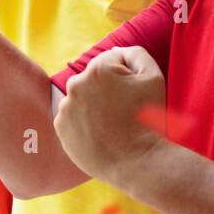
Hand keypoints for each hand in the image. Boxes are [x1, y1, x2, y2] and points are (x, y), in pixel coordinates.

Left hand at [54, 46, 167, 184]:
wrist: (138, 162)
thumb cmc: (149, 119)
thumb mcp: (153, 76)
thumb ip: (134, 53)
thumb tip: (114, 51)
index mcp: (97, 69)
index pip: (112, 62)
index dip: (127, 78)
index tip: (133, 97)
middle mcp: (76, 84)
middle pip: (94, 80)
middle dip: (107, 91)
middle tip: (123, 113)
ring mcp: (65, 108)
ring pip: (81, 98)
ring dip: (93, 106)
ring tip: (112, 126)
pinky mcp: (60, 128)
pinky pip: (72, 118)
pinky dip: (83, 123)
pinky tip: (100, 134)